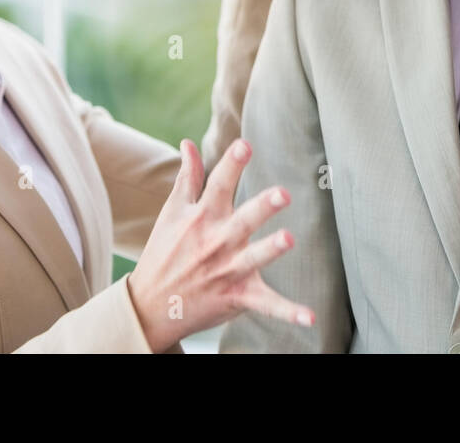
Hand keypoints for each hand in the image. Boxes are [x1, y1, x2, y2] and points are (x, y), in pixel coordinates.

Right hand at [125, 138, 314, 351]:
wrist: (149, 307)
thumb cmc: (164, 253)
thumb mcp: (172, 213)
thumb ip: (187, 178)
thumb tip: (189, 142)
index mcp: (202, 218)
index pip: (218, 185)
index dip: (232, 165)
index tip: (244, 145)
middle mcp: (216, 242)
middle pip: (243, 220)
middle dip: (262, 207)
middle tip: (282, 194)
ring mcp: (227, 270)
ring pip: (254, 259)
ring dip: (271, 249)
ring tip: (289, 239)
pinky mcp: (237, 297)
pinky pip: (266, 305)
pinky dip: (288, 312)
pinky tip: (310, 318)